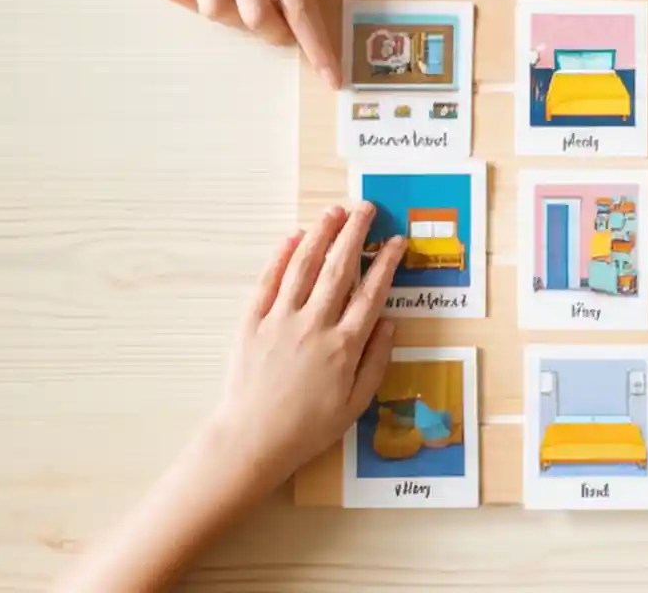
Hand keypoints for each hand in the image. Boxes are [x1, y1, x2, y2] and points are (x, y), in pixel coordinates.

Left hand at [212, 203, 406, 485]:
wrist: (252, 440)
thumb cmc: (308, 429)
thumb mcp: (356, 404)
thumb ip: (376, 361)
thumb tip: (390, 323)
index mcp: (345, 346)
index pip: (372, 292)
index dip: (386, 263)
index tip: (395, 241)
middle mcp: (315, 325)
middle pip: (340, 268)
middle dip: (355, 233)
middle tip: (367, 208)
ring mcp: (281, 320)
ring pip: (304, 266)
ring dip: (321, 234)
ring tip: (334, 212)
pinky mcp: (252, 323)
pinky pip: (269, 282)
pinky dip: (282, 256)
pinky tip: (293, 238)